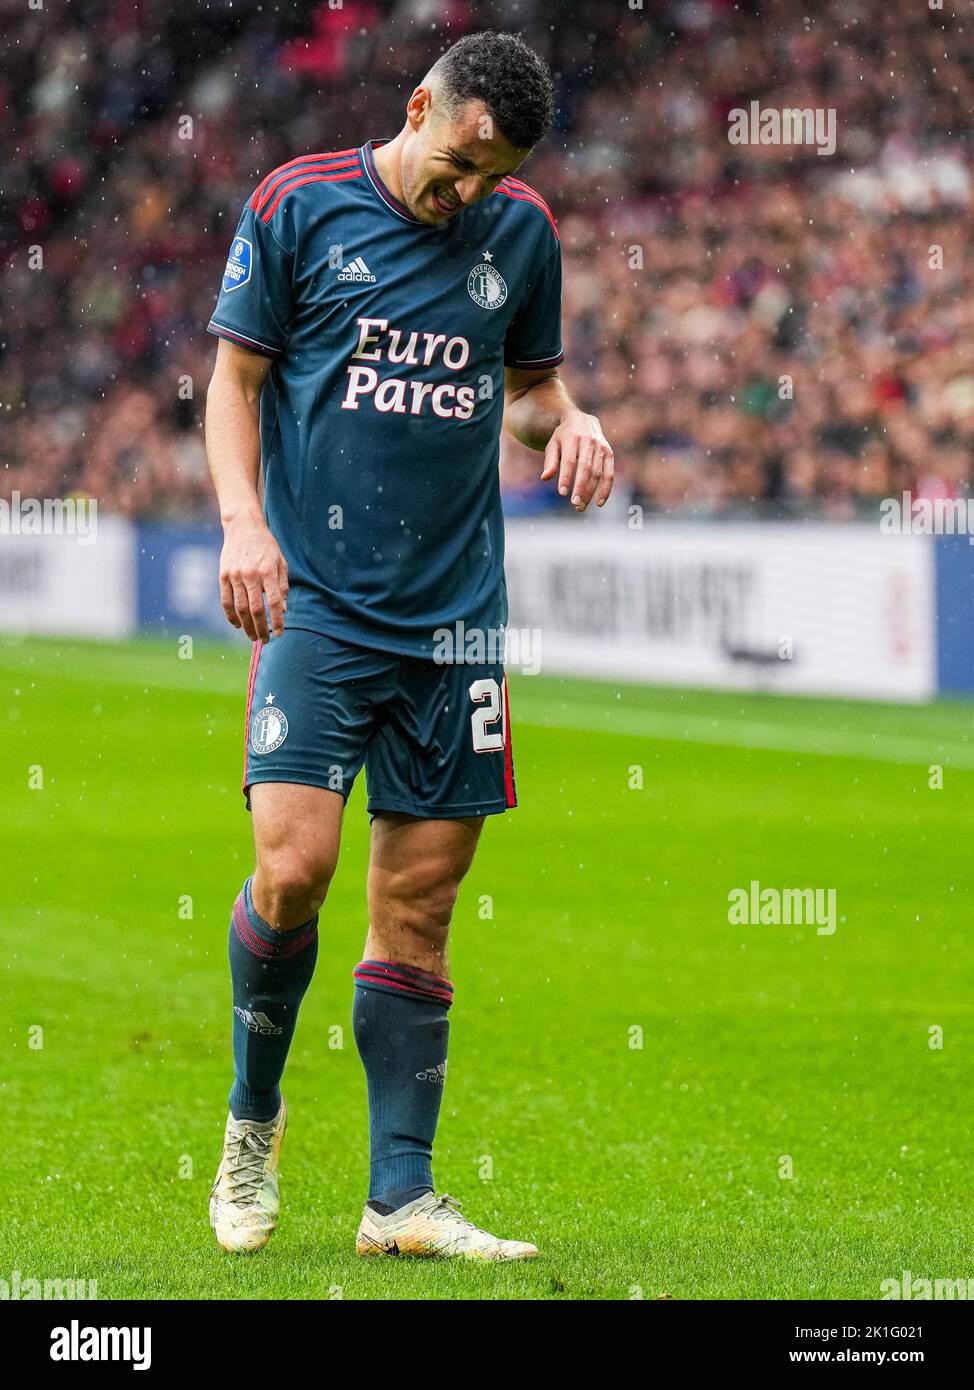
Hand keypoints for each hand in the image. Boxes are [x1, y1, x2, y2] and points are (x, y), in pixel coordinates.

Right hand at [218, 512, 288, 642]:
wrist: (243, 527)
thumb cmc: (266, 546)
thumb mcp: (281, 562)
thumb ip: (283, 586)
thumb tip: (284, 610)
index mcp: (268, 571)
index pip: (274, 602)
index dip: (278, 620)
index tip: (280, 633)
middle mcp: (251, 575)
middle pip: (256, 609)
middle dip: (261, 628)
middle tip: (265, 640)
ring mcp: (235, 575)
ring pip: (240, 608)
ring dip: (247, 626)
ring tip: (253, 636)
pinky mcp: (223, 576)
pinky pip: (226, 601)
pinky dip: (231, 616)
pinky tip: (237, 625)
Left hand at [540, 409, 614, 510]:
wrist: (583, 420)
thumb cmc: (564, 436)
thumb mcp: (553, 444)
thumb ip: (550, 461)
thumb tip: (545, 478)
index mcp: (572, 438)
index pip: (570, 461)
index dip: (566, 477)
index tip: (562, 493)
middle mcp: (589, 442)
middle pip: (586, 469)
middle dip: (581, 488)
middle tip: (574, 504)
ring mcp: (601, 448)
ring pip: (597, 473)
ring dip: (591, 492)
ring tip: (581, 507)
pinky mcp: (609, 454)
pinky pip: (610, 474)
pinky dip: (606, 489)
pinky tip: (599, 503)